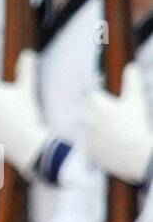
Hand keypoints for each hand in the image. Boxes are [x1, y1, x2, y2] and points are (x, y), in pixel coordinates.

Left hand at [0, 49, 48, 179]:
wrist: (25, 140)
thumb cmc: (27, 113)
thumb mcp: (27, 90)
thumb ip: (26, 71)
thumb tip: (28, 52)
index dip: (2, 95)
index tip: (10, 102)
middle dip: (0, 110)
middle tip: (13, 116)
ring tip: (10, 126)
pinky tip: (5, 136)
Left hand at [85, 63, 152, 184]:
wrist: (135, 154)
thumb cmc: (136, 125)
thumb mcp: (135, 101)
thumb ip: (131, 82)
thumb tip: (130, 66)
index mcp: (97, 106)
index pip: (91, 93)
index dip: (96, 88)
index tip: (100, 86)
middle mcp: (87, 120)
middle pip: (86, 111)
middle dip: (95, 110)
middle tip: (108, 113)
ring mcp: (86, 136)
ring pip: (87, 128)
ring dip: (94, 126)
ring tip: (111, 129)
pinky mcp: (88, 151)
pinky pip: (89, 144)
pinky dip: (96, 142)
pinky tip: (109, 142)